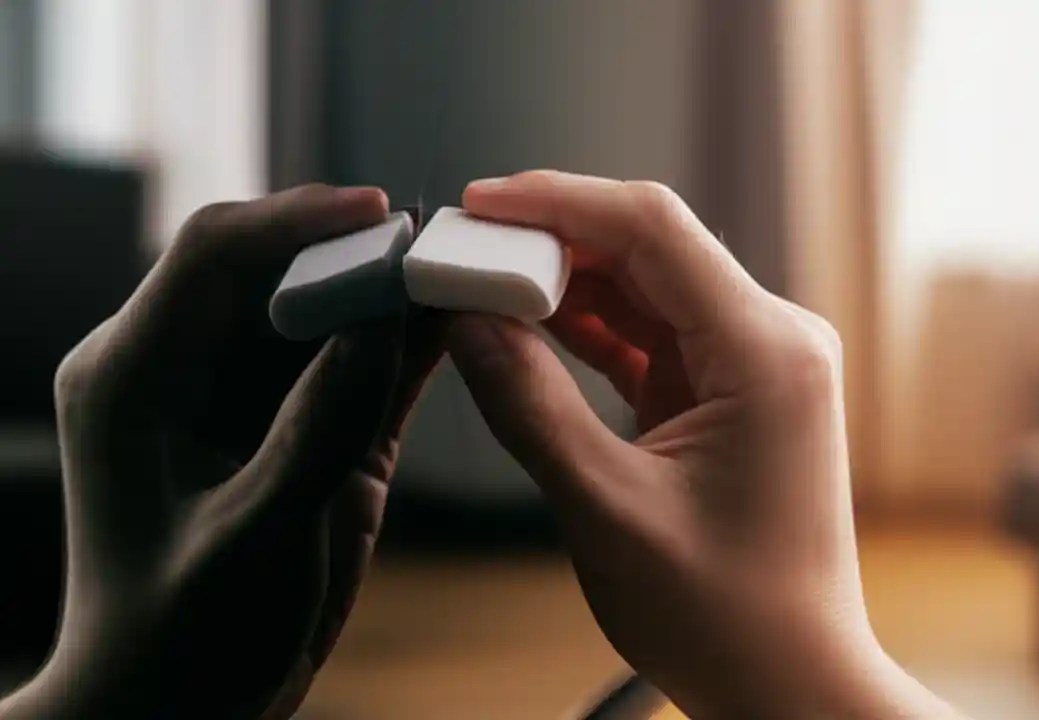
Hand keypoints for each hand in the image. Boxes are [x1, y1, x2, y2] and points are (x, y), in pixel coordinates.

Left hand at [0, 186, 448, 718]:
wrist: (179, 711)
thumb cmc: (187, 640)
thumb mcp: (255, 536)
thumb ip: (321, 426)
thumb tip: (386, 321)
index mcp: (136, 375)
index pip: (215, 252)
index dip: (300, 217)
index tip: (383, 212)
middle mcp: (187, 369)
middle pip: (278, 269)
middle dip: (359, 250)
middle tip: (444, 245)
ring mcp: (248, 399)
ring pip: (325, 313)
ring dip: (393, 294)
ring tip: (468, 276)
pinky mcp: (302, 430)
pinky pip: (354, 365)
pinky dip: (403, 346)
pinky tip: (456, 327)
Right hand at [448, 172, 959, 718]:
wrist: (790, 680)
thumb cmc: (721, 614)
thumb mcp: (607, 510)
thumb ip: (531, 406)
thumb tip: (467, 324)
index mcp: (764, 352)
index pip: (653, 230)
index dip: (559, 202)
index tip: (477, 204)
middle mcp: (773, 339)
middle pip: (648, 249)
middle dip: (551, 242)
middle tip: (461, 252)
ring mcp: (755, 363)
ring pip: (645, 288)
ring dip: (564, 285)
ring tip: (477, 287)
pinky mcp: (731, 391)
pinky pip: (652, 335)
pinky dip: (590, 328)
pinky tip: (525, 325)